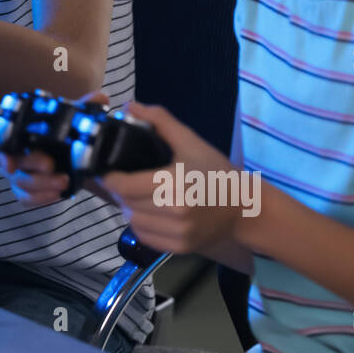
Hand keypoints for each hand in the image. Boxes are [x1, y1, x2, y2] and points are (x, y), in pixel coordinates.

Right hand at [0, 90, 108, 205]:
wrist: (76, 152)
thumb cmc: (67, 131)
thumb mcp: (76, 118)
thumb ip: (86, 107)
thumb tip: (99, 97)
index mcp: (19, 132)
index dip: (2, 152)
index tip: (11, 164)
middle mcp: (14, 153)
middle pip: (11, 164)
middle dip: (31, 166)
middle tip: (51, 165)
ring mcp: (20, 173)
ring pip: (20, 184)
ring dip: (41, 184)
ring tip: (63, 181)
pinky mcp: (29, 189)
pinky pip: (26, 198)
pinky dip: (40, 198)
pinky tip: (58, 194)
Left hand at [93, 102, 243, 254]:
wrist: (246, 206)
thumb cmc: (217, 171)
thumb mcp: (190, 141)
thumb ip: (159, 120)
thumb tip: (129, 105)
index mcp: (174, 183)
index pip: (124, 185)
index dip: (110, 177)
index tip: (108, 168)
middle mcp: (174, 212)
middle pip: (126, 203)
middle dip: (120, 190)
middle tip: (124, 178)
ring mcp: (177, 233)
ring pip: (132, 221)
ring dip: (129, 208)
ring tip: (139, 194)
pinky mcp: (179, 247)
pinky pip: (145, 236)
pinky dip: (141, 224)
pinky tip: (150, 211)